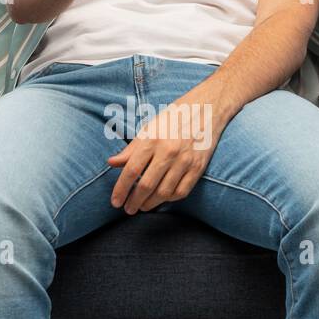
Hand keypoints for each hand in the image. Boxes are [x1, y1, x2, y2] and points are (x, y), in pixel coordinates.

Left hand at [106, 94, 223, 212]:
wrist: (206, 109)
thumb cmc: (173, 118)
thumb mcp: (149, 128)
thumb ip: (131, 149)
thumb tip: (112, 163)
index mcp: (152, 139)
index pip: (131, 170)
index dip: (121, 189)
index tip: (115, 202)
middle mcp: (168, 151)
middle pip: (146, 185)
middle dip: (134, 201)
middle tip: (128, 210)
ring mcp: (185, 160)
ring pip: (164, 192)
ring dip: (150, 203)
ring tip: (142, 207)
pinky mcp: (198, 167)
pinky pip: (181, 191)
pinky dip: (169, 199)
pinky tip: (162, 199)